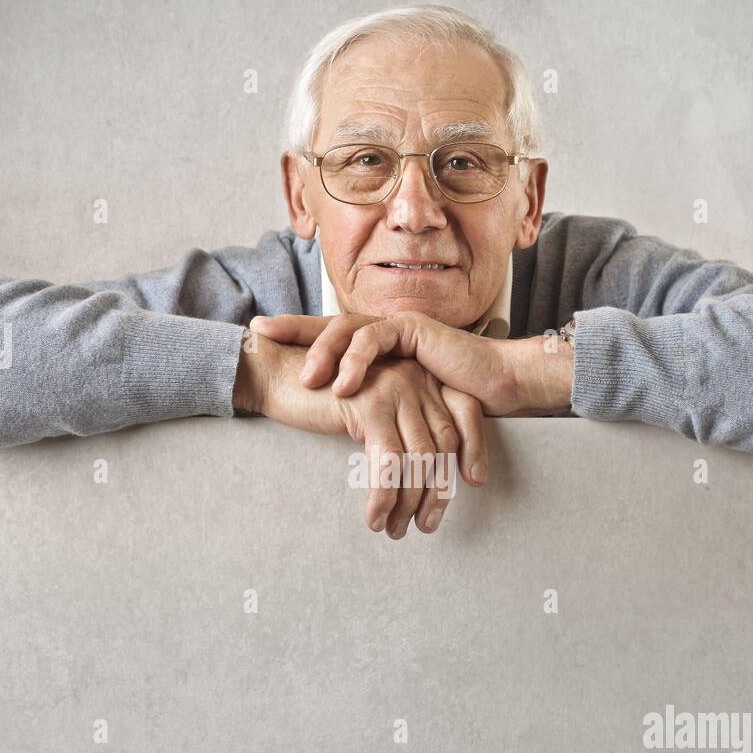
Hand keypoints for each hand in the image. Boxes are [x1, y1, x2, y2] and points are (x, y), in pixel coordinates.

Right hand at [233, 330, 487, 537]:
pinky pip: (389, 462)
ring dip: (408, 503)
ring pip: (418, 459)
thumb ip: (403, 427)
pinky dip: (384, 496)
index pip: (462, 422)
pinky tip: (374, 517)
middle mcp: (416, 379)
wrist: (275, 373)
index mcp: (423, 378)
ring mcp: (396, 389)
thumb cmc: (321, 398)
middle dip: (436, 493)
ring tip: (396, 529)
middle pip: (443, 445)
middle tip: (424, 525)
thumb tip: (427, 476)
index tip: (460, 492)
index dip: (470, 459)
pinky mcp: (371, 405)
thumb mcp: (372, 409)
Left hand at [249, 311, 573, 415]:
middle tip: (264, 342)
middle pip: (328, 323)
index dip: (292, 332)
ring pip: (348, 328)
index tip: (256, 332)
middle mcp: (382, 332)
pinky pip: (377, 337)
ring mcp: (398, 327)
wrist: (497, 386)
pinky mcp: (416, 330)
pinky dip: (357, 359)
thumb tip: (340, 428)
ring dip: (322, 350)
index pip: (326, 335)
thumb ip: (372, 411)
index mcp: (375, 347)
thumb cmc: (452, 401)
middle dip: (293, 332)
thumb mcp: (401, 408)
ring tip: (306, 378)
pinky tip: (345, 383)